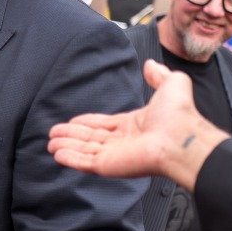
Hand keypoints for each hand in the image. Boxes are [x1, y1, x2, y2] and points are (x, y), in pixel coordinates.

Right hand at [48, 59, 228, 191]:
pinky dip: (69, 158)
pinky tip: (57, 153)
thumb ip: (158, 75)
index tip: (73, 122)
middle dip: (71, 136)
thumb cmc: (179, 115)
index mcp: (134, 125)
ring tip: (50, 143)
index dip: (87, 123)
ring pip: (84, 150)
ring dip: (66, 146)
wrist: (181, 137)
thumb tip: (151, 65)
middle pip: (90, 139)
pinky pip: (84, 162)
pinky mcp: (108, 166)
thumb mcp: (171, 84)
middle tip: (54, 133)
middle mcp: (123, 141)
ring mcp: (115, 155)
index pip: (105, 125)